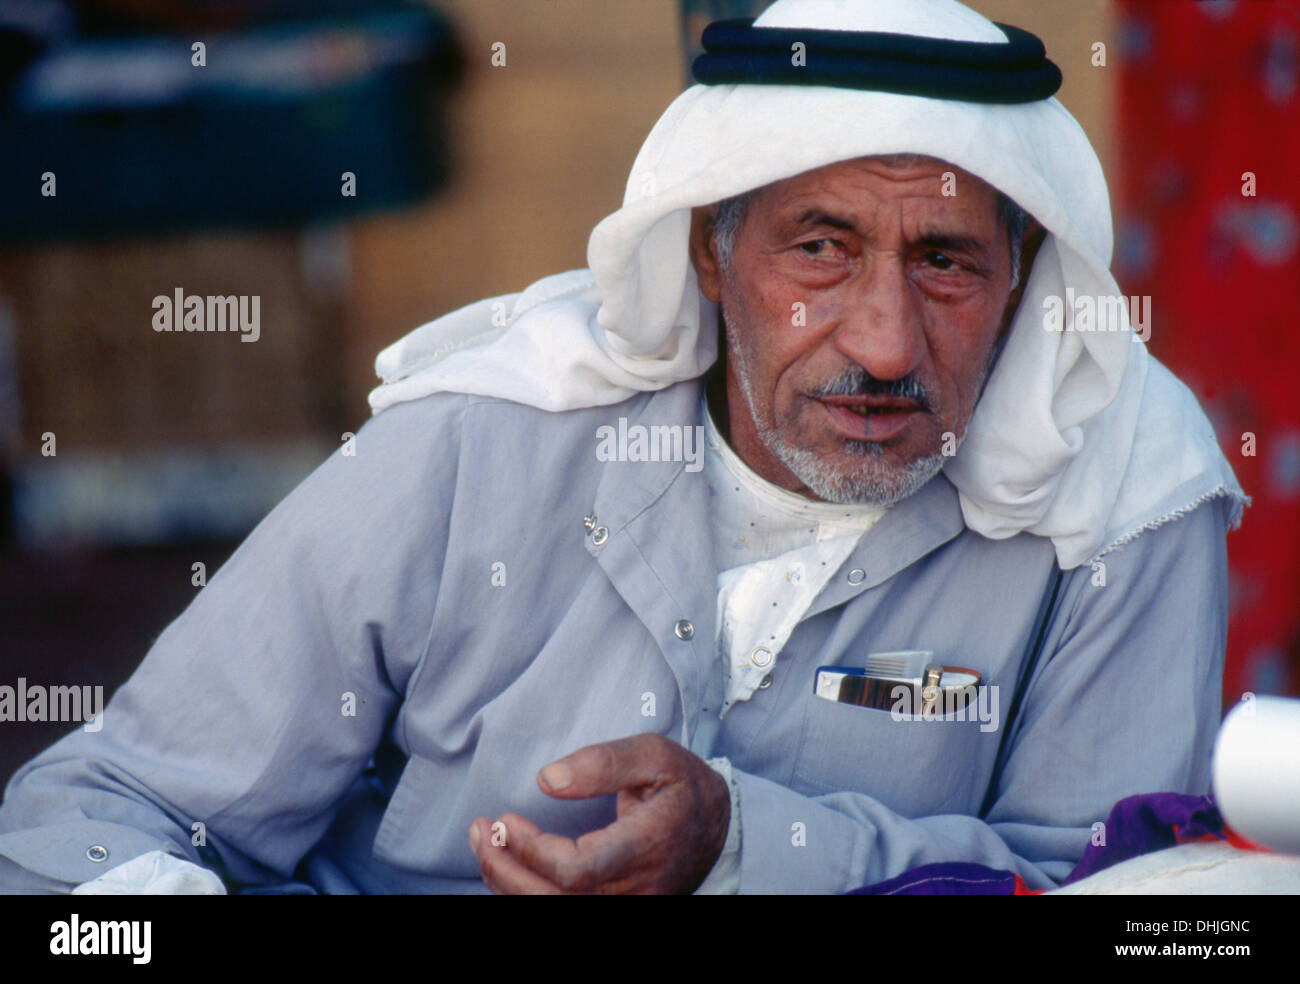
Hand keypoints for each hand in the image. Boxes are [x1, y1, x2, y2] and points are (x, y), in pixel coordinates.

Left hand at [467, 733, 730, 893]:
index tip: (504, 819)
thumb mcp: (653, 755)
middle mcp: (635, 890)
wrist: (720, 829)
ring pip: (553, 911)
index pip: (575, 870)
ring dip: (508, 884)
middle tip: (478, 832)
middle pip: (555, 899)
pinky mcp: (619, 910)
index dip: (531, 851)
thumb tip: (547, 780)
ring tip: (482, 846)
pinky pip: (564, 911)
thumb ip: (602, 762)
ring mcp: (628, 907)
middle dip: (504, 869)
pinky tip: (507, 869)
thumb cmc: (682, 786)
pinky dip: (527, 894)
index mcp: (644, 847)